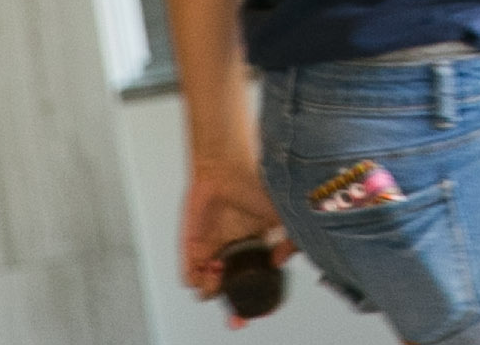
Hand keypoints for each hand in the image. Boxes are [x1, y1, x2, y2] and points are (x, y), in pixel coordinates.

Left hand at [181, 159, 288, 315]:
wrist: (224, 168)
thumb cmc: (255, 182)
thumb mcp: (285, 212)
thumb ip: (291, 238)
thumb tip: (278, 263)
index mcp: (256, 244)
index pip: (256, 279)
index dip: (257, 296)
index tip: (257, 308)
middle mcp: (234, 250)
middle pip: (231, 289)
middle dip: (235, 305)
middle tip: (238, 312)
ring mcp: (212, 250)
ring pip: (209, 287)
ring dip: (215, 289)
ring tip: (223, 274)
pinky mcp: (191, 248)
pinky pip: (188, 275)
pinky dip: (196, 279)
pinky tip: (208, 269)